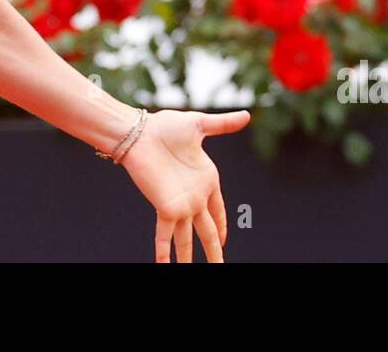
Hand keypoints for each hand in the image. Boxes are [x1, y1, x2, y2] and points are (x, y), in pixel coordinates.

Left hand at [117, 108, 251, 262]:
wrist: (141, 132)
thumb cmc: (166, 126)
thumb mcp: (199, 125)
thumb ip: (223, 125)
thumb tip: (247, 115)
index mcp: (206, 180)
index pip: (218, 210)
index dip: (222, 225)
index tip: (224, 241)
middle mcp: (194, 197)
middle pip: (208, 231)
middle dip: (214, 251)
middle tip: (220, 266)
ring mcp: (180, 204)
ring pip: (188, 238)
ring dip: (189, 258)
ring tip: (191, 272)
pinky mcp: (165, 207)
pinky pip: (166, 234)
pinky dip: (164, 251)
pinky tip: (164, 266)